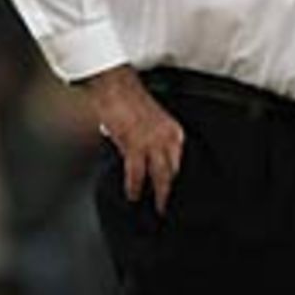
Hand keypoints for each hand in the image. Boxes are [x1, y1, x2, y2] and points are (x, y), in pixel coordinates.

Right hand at [81, 64, 184, 214]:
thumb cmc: (128, 100)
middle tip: (169, 206)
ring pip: (161, 176)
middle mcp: (168, 137)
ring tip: (157, 208)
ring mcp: (153, 142)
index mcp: (174, 131)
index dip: (177, 178)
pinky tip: (134, 195)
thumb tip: (147, 159)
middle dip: (172, 190)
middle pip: (174, 172)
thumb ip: (152, 142)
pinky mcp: (136, 145)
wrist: (114, 86)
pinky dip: (135, 187)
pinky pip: (138, 173)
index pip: (180, 161)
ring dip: (159, 194)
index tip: (176, 190)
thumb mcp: (149, 124)